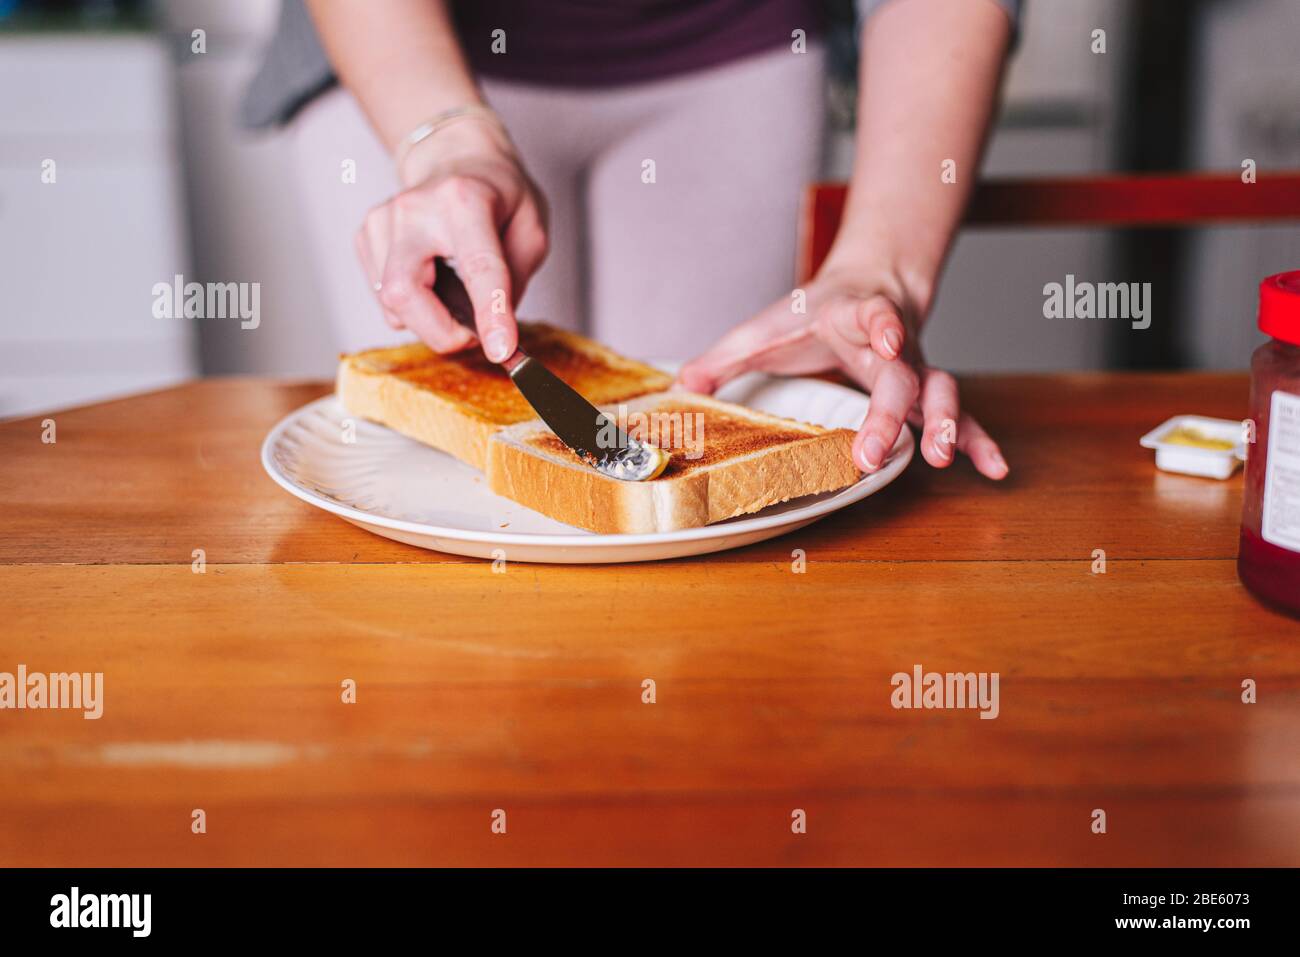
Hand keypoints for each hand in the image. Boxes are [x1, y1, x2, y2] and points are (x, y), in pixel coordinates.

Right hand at [356, 118, 547, 360]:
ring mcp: (382, 221)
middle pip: (406, 293)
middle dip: (441, 333)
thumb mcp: (531, 230)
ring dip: (431, 318)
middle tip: (474, 335)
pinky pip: (386, 299)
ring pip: (393, 304)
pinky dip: (414, 306)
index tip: (500, 351)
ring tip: (456, 294)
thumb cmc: (499, 194)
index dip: (490, 314)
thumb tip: (494, 336)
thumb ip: (516, 283)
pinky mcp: (366, 236)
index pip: (477, 267)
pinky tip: (432, 279)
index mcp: (465, 200)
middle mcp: (415, 208)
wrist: (454, 156)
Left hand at [677, 265, 1007, 478]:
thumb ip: (725, 355)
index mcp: (854, 317)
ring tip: (942, 458)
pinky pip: (959, 418)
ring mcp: (916, 368)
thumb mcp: (765, 327)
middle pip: (904, 374)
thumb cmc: (813, 313)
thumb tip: (680, 385)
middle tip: (878, 451)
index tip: (886, 337)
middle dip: (894, 411)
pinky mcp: (927, 394)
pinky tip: (994, 470)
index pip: (872, 315)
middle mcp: (895, 344)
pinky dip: (978, 442)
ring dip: (945, 425)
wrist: (872, 284)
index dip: (881, 324)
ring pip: (942, 392)